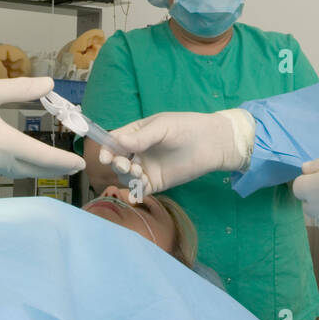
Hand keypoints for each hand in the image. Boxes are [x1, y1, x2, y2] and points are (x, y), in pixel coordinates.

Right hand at [0, 77, 85, 177]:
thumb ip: (20, 89)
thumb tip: (50, 84)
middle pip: (35, 169)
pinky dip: (24, 167)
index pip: (42, 156)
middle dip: (56, 168)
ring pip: (22, 172)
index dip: (63, 161)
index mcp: (5, 143)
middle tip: (74, 166)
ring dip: (41, 169)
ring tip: (57, 164)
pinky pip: (9, 170)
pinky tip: (27, 159)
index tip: (81, 162)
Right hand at [105, 109, 251, 194]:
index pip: (113, 142)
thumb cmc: (186, 127)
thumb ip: (141, 137)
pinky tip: (139, 192)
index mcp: (135, 134)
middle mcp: (137, 152)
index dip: (106, 150)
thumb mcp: (162, 127)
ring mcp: (146, 168)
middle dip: (117, 164)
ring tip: (140, 174)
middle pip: (117, 161)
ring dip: (127, 177)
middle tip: (128, 165)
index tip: (107, 157)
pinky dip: (136, 191)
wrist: (211, 143)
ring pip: (126, 176)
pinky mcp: (156, 182)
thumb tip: (118, 142)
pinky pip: (140, 189)